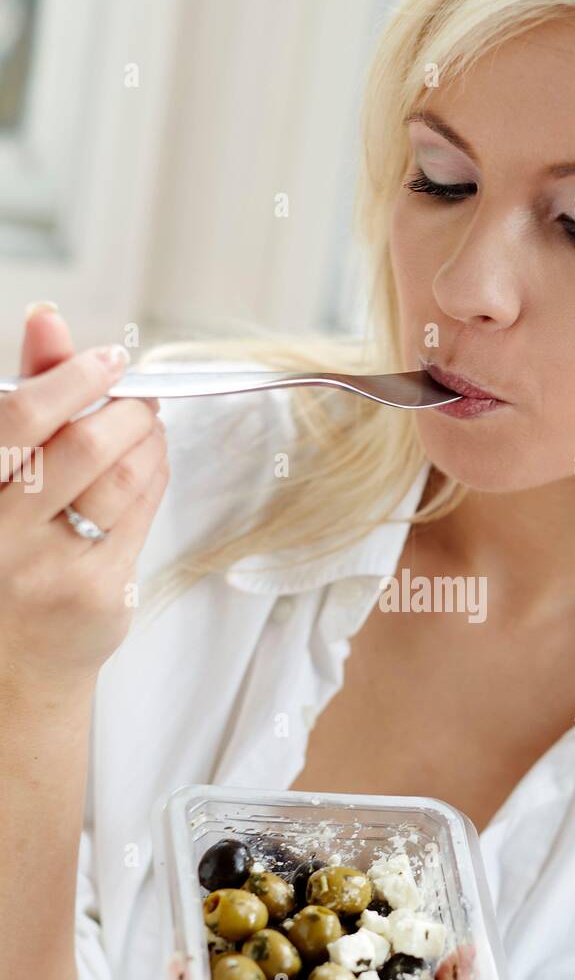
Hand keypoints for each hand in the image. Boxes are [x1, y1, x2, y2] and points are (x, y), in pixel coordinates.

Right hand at [0, 305, 167, 679]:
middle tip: (138, 397)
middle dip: (124, 410)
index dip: (72, 378)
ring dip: (148, 439)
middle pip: (83, 449)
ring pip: (122, 480)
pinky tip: (150, 463)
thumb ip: (26, 397)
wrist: (14, 662)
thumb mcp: (0, 474)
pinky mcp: (98, 593)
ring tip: (147, 425)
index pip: (20, 419)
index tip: (109, 360)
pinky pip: (142, 515)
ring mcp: (51, 569)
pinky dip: (154, 475)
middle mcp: (2, 535)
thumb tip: (48, 317)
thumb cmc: (6, 549)